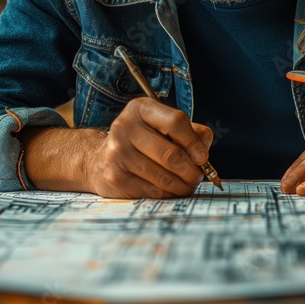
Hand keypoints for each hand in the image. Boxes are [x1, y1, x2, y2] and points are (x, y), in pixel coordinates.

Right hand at [87, 97, 212, 198]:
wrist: (100, 161)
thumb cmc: (141, 143)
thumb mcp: (163, 127)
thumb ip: (190, 132)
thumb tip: (204, 146)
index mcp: (140, 109)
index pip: (176, 121)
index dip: (194, 142)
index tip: (203, 157)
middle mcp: (125, 127)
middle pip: (171, 153)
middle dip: (191, 170)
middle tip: (197, 177)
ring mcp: (117, 153)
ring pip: (163, 176)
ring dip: (182, 185)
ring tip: (187, 186)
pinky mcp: (115, 177)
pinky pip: (152, 191)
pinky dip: (167, 194)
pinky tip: (170, 191)